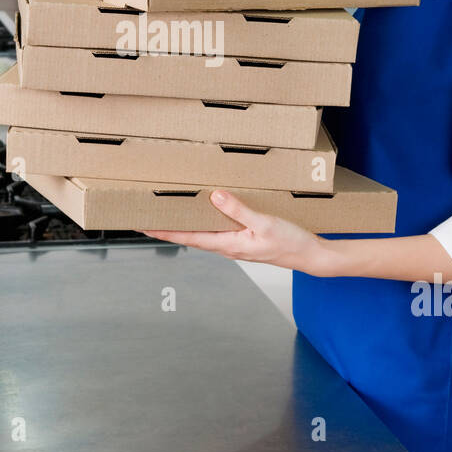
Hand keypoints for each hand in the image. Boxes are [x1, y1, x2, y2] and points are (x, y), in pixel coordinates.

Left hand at [140, 190, 336, 275]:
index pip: (186, 238)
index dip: (163, 232)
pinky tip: (202, 214)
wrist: (309, 254)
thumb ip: (238, 210)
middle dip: (167, 228)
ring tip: (167, 215)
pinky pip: (215, 231)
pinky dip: (202, 223)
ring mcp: (234, 244)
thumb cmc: (289, 241)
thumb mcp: (263, 223)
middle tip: (145, 218)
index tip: (142, 226)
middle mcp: (226, 246)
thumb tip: (213, 197)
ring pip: (201, 234)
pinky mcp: (242, 239)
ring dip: (183, 226)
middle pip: (189, 236)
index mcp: (227, 244)